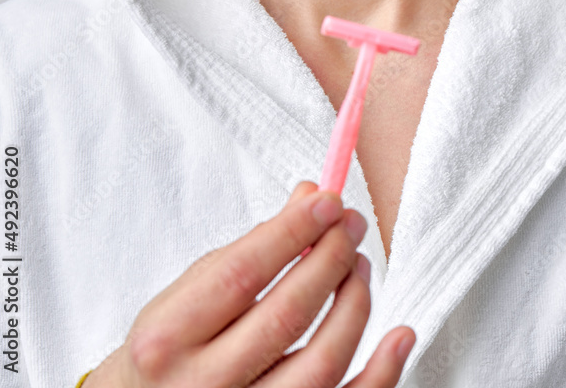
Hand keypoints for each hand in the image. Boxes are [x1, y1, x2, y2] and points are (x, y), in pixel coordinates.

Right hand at [85, 180, 414, 385]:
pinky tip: (397, 335)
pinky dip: (381, 374)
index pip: (243, 274)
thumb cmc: (168, 351)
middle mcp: (201, 386)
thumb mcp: (186, 294)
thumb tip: (310, 197)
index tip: (327, 200)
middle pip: (286, 315)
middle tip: (351, 225)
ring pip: (321, 366)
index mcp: (168, 337)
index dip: (292, 232)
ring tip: (359, 267)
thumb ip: (247, 250)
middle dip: (330, 259)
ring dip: (354, 306)